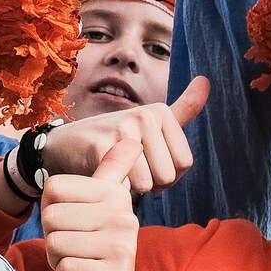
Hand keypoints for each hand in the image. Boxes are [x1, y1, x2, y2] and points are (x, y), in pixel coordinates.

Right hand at [42, 77, 209, 195]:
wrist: (64, 146)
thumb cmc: (113, 139)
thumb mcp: (150, 124)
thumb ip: (182, 109)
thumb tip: (206, 80)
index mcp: (160, 111)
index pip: (184, 164)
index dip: (166, 175)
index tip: (146, 165)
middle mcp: (144, 115)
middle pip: (168, 176)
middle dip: (150, 184)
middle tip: (128, 171)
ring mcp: (122, 129)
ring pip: (148, 184)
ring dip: (132, 189)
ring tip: (116, 172)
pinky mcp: (102, 147)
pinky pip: (126, 185)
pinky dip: (115, 189)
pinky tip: (103, 175)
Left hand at [42, 138, 140, 270]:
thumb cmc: (88, 248)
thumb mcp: (95, 206)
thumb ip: (110, 172)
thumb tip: (131, 139)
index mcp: (116, 195)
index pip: (53, 187)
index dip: (52, 210)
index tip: (74, 223)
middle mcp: (125, 218)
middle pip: (52, 216)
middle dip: (54, 237)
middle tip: (75, 248)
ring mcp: (123, 249)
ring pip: (56, 242)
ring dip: (58, 258)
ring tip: (80, 262)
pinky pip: (65, 268)